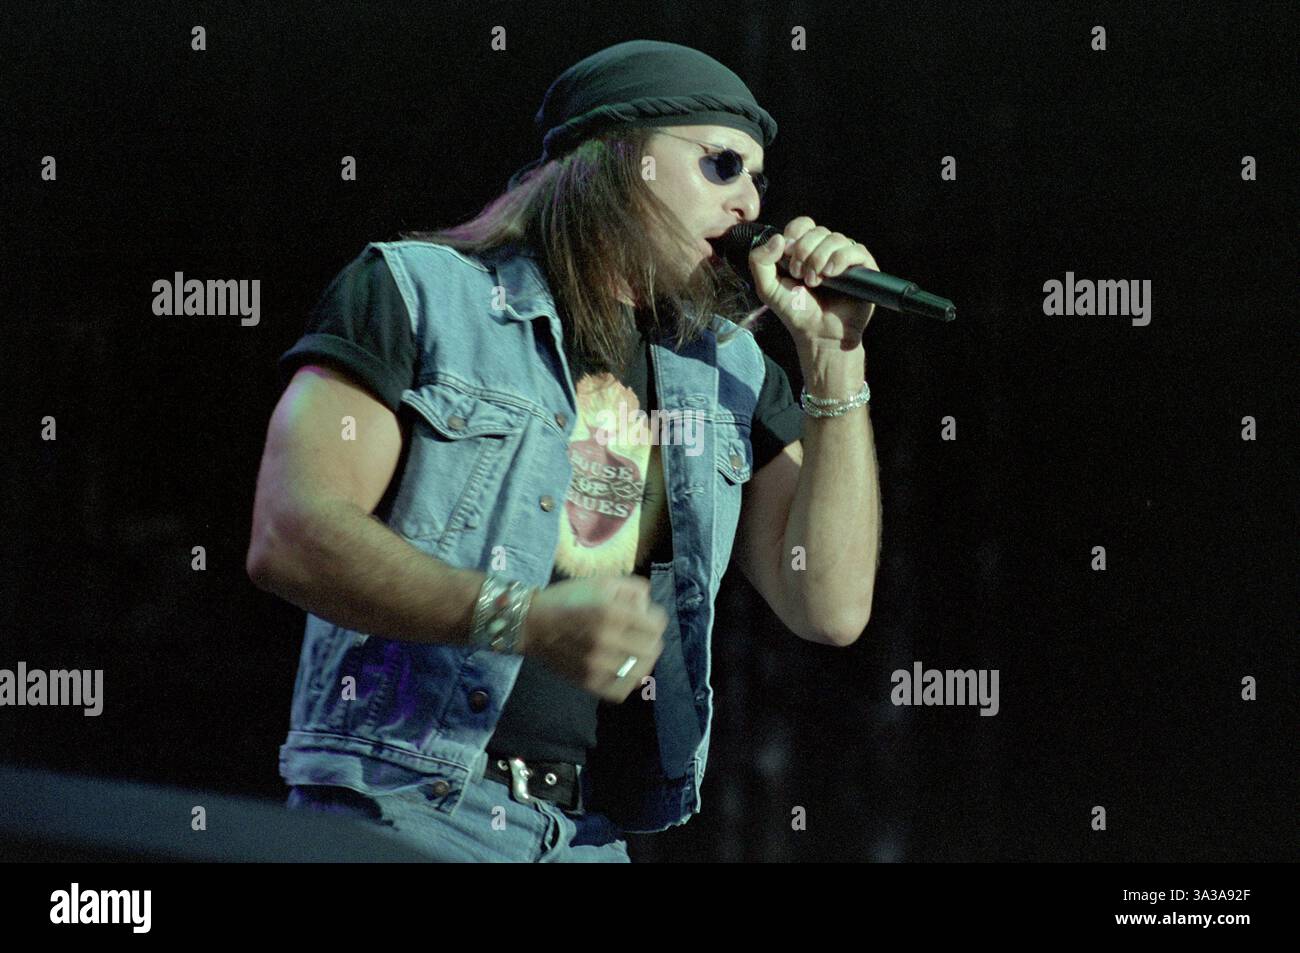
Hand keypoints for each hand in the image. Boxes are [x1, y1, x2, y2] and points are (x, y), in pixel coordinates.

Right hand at [519, 576, 666, 702]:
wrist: (531, 625)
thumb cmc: (568, 599)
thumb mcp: (601, 582)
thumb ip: (633, 589)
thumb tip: (648, 608)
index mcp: (612, 612)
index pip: (657, 625)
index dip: (654, 618)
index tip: (644, 617)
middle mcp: (607, 640)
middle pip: (653, 648)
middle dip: (650, 638)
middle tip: (639, 634)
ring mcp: (598, 665)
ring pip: (642, 670)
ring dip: (642, 659)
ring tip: (632, 651)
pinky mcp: (589, 683)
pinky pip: (622, 690)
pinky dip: (628, 681)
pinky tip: (623, 670)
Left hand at [747, 216, 879, 351]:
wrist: (818, 334)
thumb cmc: (796, 312)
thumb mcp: (767, 288)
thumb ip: (759, 261)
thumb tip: (777, 237)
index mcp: (806, 250)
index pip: (802, 225)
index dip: (794, 236)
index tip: (787, 257)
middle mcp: (826, 250)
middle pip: (818, 230)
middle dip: (804, 251)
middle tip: (800, 276)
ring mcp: (845, 258)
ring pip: (835, 238)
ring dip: (819, 258)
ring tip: (815, 282)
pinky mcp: (863, 268)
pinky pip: (855, 250)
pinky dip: (840, 259)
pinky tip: (831, 274)